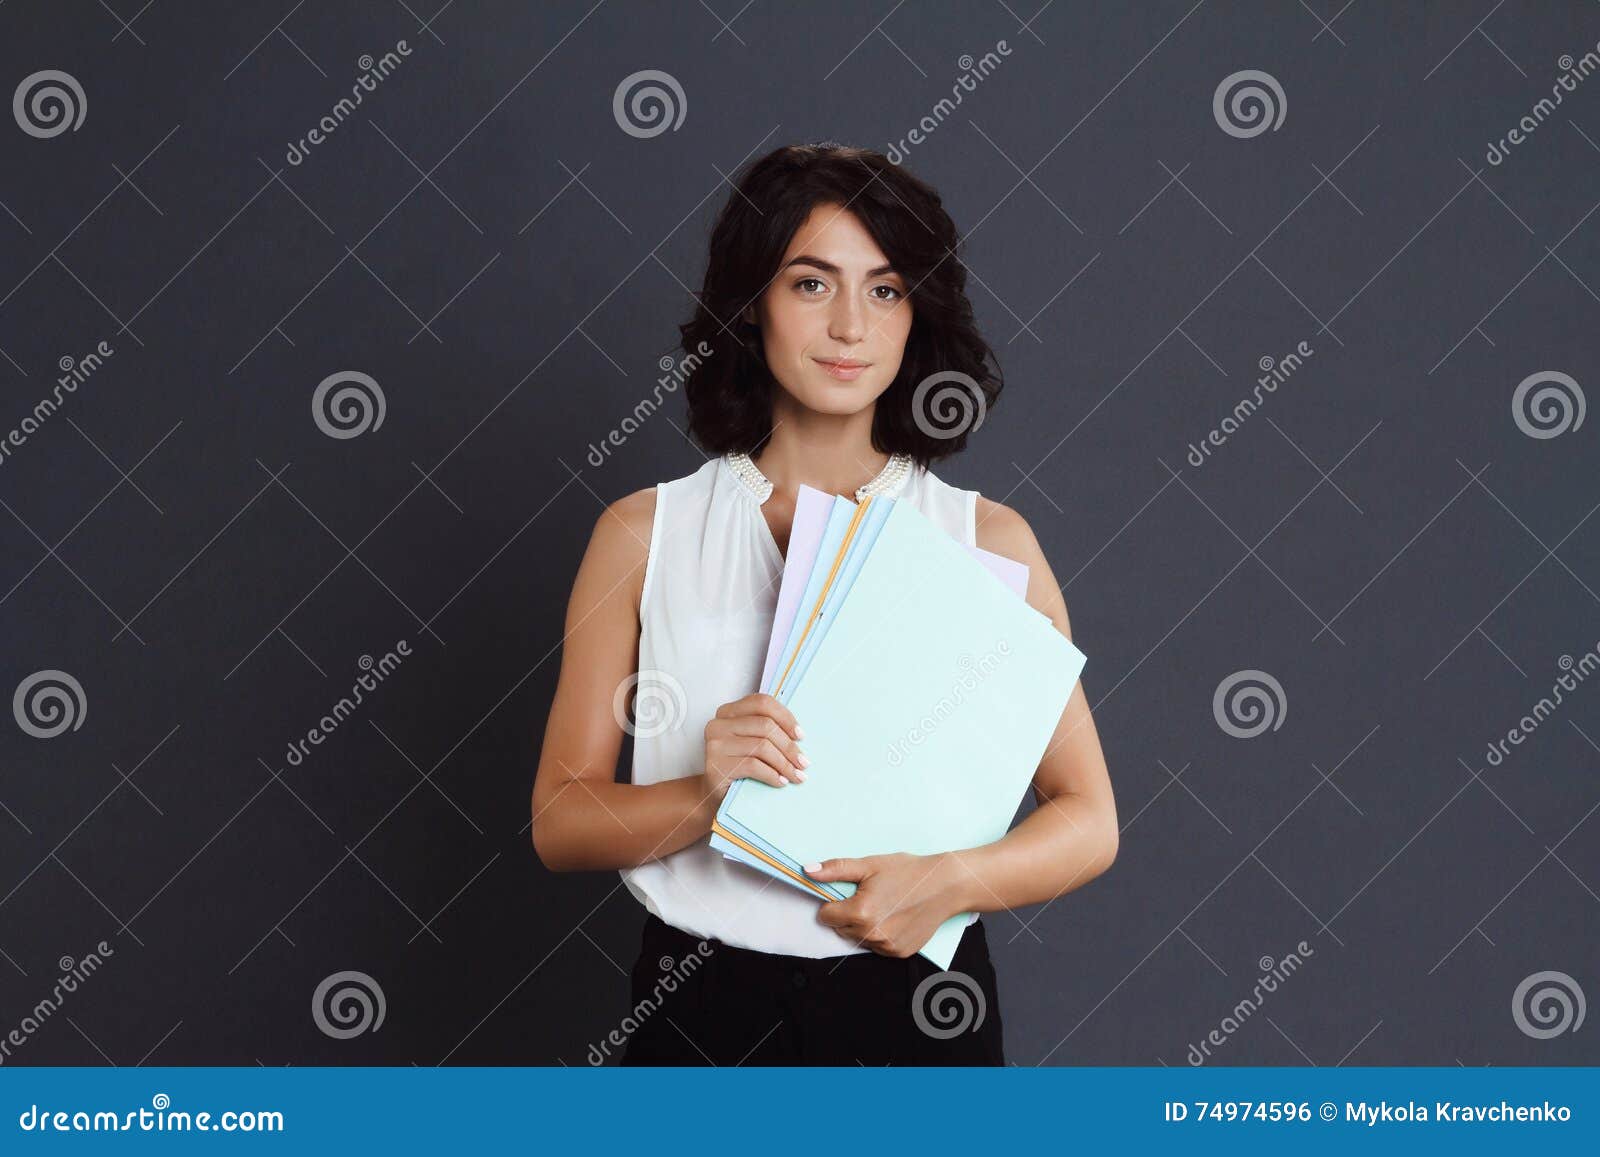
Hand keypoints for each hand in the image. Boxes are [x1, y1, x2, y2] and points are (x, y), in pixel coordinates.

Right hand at [702, 692, 807, 799]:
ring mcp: (715, 745)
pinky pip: (753, 765)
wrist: (717, 796)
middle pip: (765, 725)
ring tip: (796, 775)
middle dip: (789, 746)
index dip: (785, 717)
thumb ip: (768, 731)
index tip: (800, 736)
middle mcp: (718, 724)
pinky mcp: (716, 765)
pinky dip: (772, 775)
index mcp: (728, 711)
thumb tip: (799, 735)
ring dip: (784, 763)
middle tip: (803, 762)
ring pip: (761, 746)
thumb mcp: (753, 744)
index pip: (762, 702)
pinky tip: (781, 782)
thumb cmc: (740, 768)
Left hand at [806, 852, 965, 957]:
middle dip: (847, 915)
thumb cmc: (908, 871)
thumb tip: (807, 871)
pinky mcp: (898, 953)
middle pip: (840, 929)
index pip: (825, 916)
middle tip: (869, 897)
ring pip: (858, 939)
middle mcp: (871, 934)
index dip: (833, 903)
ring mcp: (886, 946)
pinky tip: (894, 918)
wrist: (945, 886)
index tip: (848, 894)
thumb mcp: (870, 865)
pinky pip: (877, 947)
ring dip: (863, 926)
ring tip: (884, 906)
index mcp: (860, 912)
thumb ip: (836, 870)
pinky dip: (880, 935)